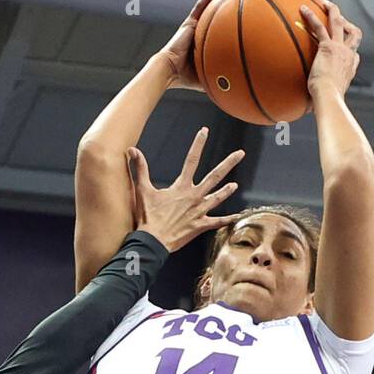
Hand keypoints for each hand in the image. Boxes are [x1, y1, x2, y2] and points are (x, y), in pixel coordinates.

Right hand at [128, 129, 243, 251]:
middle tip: (241, 153)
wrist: (153, 241)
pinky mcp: (200, 226)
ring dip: (226, 191)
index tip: (205, 131)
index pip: (191, 160)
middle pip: (215, 176)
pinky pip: (217, 222)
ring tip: (235, 185)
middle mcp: (194, 197)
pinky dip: (226, 220)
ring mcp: (199, 211)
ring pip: (217, 198)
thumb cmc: (147, 217)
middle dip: (229, 163)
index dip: (198, 144)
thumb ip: (140, 169)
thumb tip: (132, 150)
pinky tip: (236, 216)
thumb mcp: (142, 191)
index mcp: (181, 187)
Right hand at [157, 0, 242, 89]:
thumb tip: (239, 90)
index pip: (224, 24)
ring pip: (213, 2)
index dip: (236, 16)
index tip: (250, 10)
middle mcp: (202, 28)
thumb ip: (222, 78)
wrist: (169, 71)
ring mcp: (195, 23)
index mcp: (207, 39)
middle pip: (221, 9)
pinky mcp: (189, 21)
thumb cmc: (185, 77)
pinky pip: (201, 5)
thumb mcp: (209, 77)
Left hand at [299, 0, 361, 106]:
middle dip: (347, 24)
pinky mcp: (328, 47)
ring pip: (338, 23)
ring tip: (323, 2)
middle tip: (339, 17)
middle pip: (353, 34)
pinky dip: (311, 17)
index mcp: (350, 68)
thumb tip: (310, 113)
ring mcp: (340, 49)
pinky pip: (319, 27)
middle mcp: (348, 56)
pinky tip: (302, 9)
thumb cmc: (327, 104)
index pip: (354, 55)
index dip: (350, 49)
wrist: (329, 98)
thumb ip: (320, 101)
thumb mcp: (326, 100)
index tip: (344, 49)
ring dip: (332, 11)